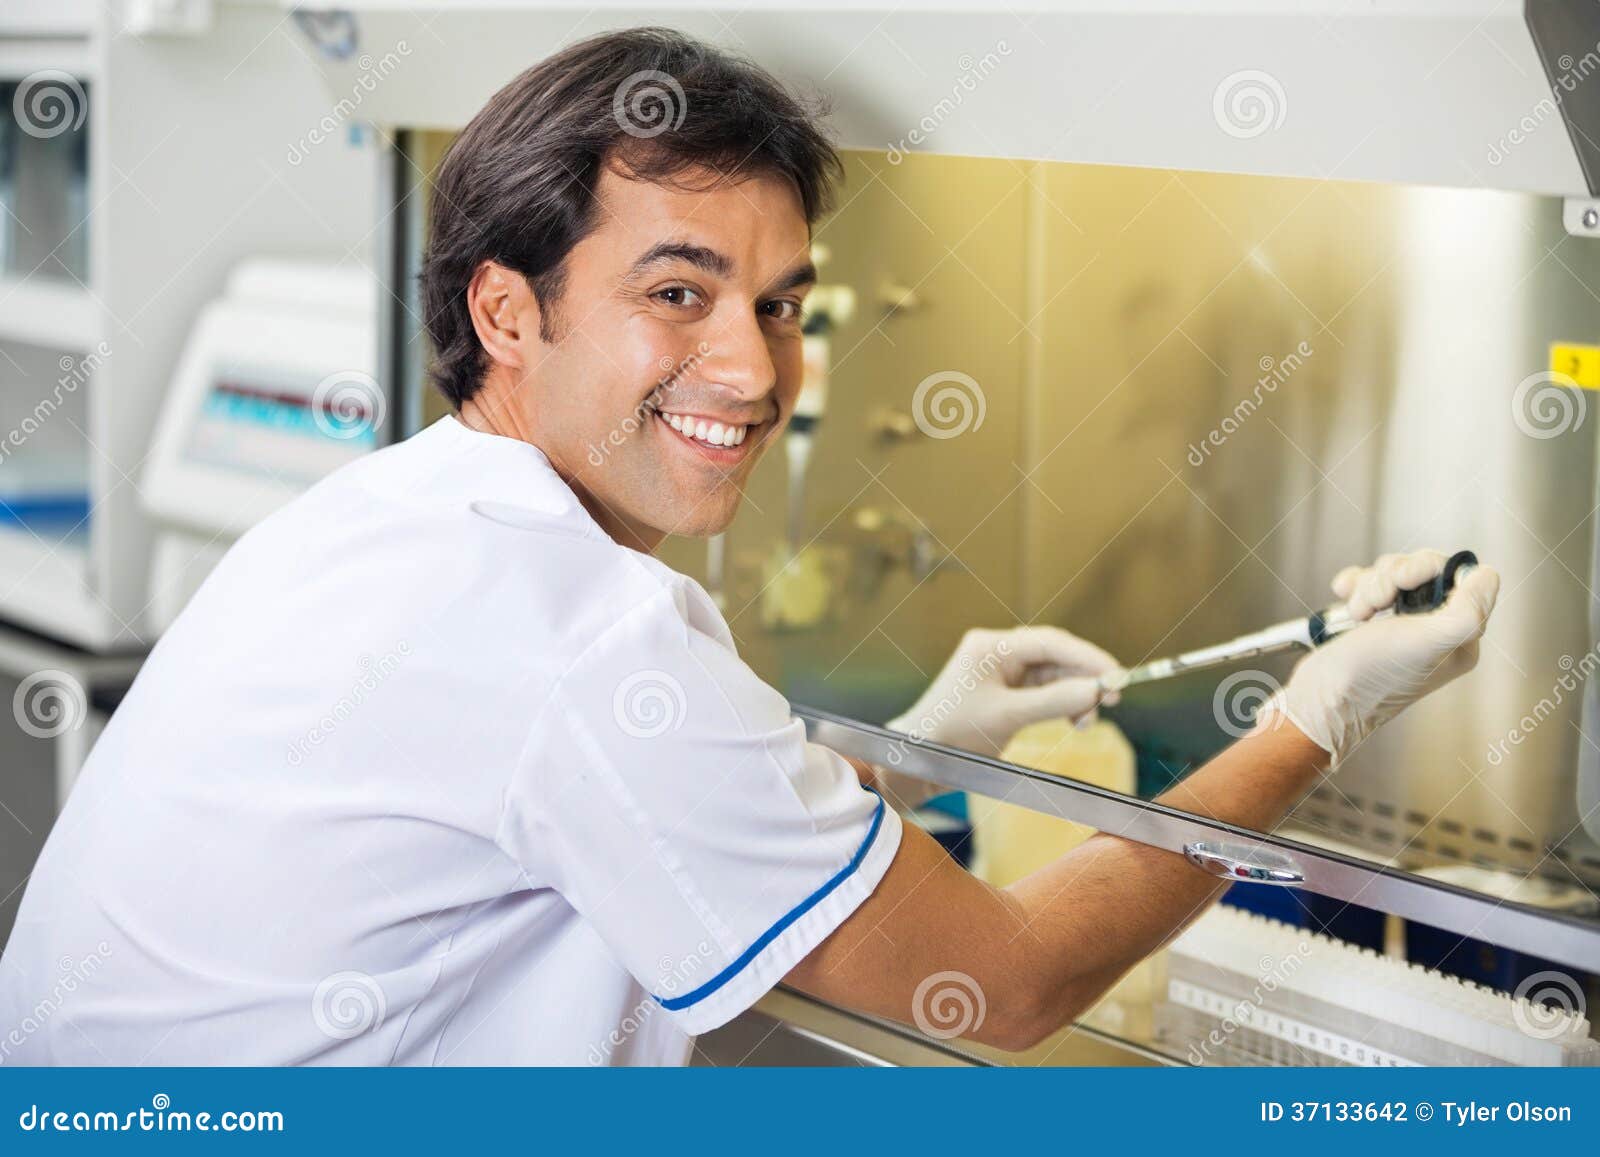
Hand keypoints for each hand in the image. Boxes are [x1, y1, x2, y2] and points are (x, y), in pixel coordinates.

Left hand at [887, 626, 1121, 757]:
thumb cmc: (951, 734)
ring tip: (1088, 722)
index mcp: (991, 647)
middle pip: (1054, 658)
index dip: (1087, 657)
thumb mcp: (1007, 717)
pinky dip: (1061, 706)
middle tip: (1113, 700)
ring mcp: (1000, 675)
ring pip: (1052, 678)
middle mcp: (996, 654)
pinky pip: (1042, 694)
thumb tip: (1097, 690)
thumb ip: (1054, 702)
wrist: (917, 761)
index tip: (1117, 675)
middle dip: (1084, 679)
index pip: (1049, 642)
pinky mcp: (1004, 696)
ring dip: (1075, 697)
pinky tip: (1075, 722)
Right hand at [1256, 549, 1499, 765]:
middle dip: (1392, 578)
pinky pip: (1367, 583)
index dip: (1428, 569)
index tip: (1405, 581)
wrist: (1322, 697)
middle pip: (1422, 570)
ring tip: (1358, 613)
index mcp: (1458, 637)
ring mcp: (1399, 623)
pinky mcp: (1370, 620)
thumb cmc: (1371, 676)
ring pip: (1392, 574)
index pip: (1457, 576)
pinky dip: (1353, 585)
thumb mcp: (1429, 642)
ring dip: (1369, 586)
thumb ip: (1469, 609)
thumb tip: (1486, 574)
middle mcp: (1432, 629)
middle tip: (1378, 602)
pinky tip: (1343, 597)